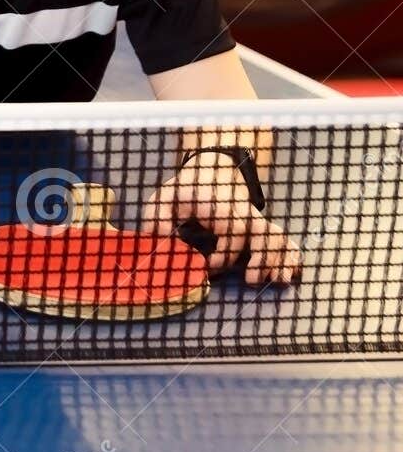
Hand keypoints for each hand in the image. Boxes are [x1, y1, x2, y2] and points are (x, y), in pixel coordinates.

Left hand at [142, 153, 300, 284]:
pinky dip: (291, 255)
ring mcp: (255, 220)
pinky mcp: (261, 227)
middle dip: (264, 257)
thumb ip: (158, 217)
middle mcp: (243, 213)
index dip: (225, 253)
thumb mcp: (165, 197)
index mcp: (221, 206)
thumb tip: (160, 240)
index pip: (233, 230)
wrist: (211, 171)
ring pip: (277, 237)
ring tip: (279, 281)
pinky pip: (282, 240)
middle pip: (265, 233)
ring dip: (281, 259)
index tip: (208, 266)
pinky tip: (293, 273)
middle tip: (251, 280)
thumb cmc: (186, 189)